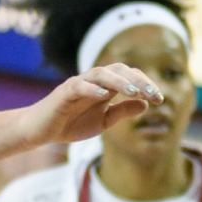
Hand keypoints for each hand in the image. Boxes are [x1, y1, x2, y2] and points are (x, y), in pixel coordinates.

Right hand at [20, 64, 157, 144]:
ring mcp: (79, 84)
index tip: (160, 99)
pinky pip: (79, 86)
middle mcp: (94, 81)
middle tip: (154, 94)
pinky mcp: (64, 92)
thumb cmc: (72, 123)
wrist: (41, 131)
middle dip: (139, 80)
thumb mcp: (104, 121)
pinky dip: (92, 88)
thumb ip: (123, 111)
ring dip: (119, 81)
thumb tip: (145, 104)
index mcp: (106, 86)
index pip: (130, 77)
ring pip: (101, 74)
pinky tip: (105, 95)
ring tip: (134, 92)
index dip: (146, 85)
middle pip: (120, 70)